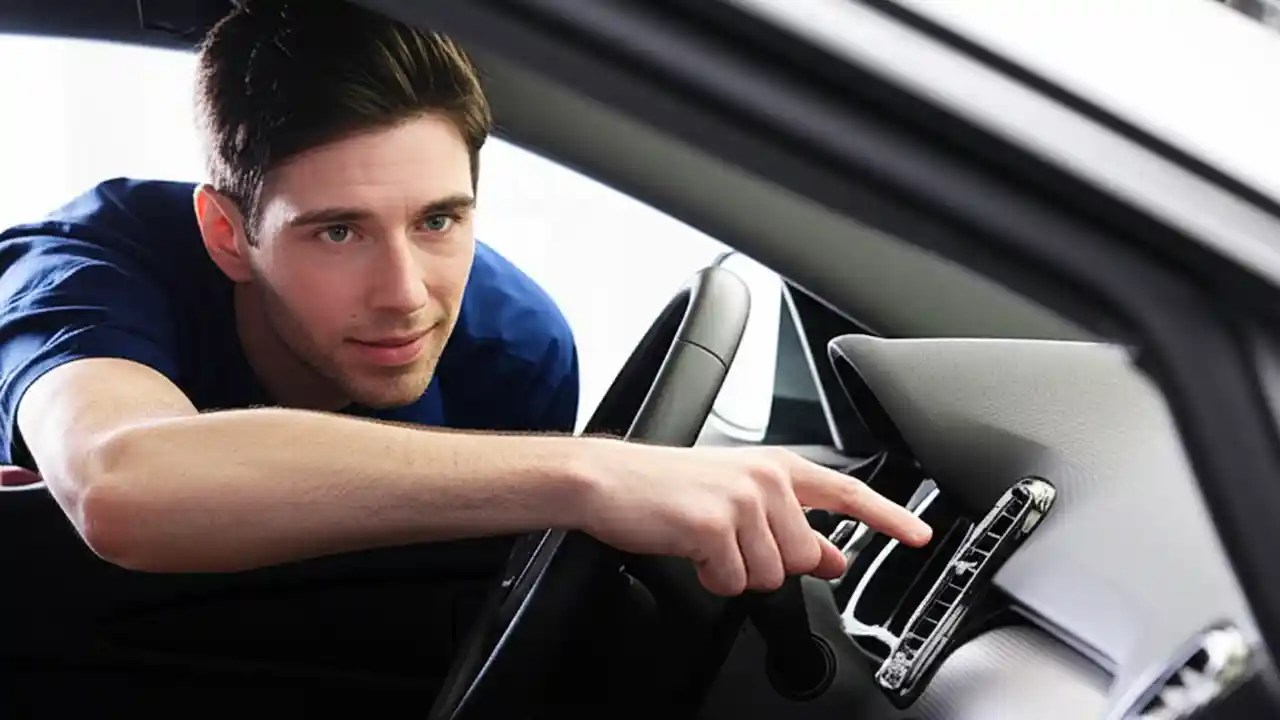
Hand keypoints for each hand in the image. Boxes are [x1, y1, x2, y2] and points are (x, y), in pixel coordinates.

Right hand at [574, 441, 932, 595]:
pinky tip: (690, 550)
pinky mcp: (716, 524)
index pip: (846, 492)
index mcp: (776, 467)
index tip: (919, 535)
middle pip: (803, 557)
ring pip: (771, 575)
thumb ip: (789, 524)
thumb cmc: (667, 487)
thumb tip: (831, 558)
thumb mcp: (738, 498)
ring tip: (705, 542)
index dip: (887, 517)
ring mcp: (743, 500)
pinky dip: (711, 578)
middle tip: (727, 542)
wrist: (608, 480)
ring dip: (736, 573)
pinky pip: (734, 582)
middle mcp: (767, 479)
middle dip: (767, 563)